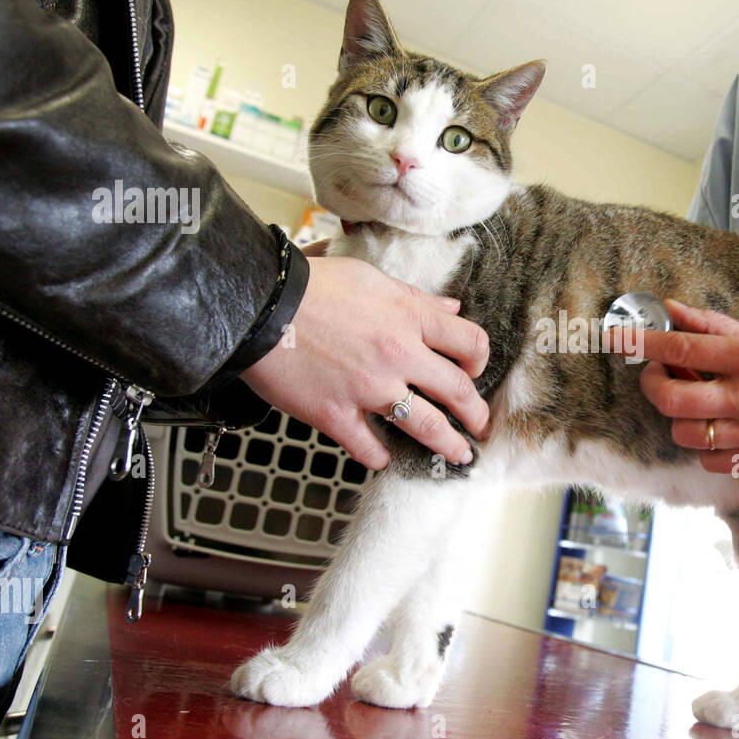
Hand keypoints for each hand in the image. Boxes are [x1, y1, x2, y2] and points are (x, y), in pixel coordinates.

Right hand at [240, 254, 489, 469]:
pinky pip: (370, 448)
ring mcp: (370, 388)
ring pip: (427, 426)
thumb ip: (415, 297)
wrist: (257, 306)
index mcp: (410, 317)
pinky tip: (385, 459)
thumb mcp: (371, 279)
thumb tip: (450, 307)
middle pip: (458, 391)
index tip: (474, 372)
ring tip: (460, 456)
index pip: (470, 342)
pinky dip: (381, 457)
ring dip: (449, 446)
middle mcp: (399, 355)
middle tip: (481, 426)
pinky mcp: (337, 415)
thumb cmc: (311, 286)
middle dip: (476, 414)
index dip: (479, 360)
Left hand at [607, 299, 738, 473]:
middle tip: (658, 374)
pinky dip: (702, 444)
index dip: (643, 344)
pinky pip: (708, 459)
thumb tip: (671, 310)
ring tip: (695, 401)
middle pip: (673, 400)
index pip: (683, 350)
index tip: (618, 338)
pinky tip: (715, 427)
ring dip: (679, 416)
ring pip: (685, 433)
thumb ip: (713, 325)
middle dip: (653, 385)